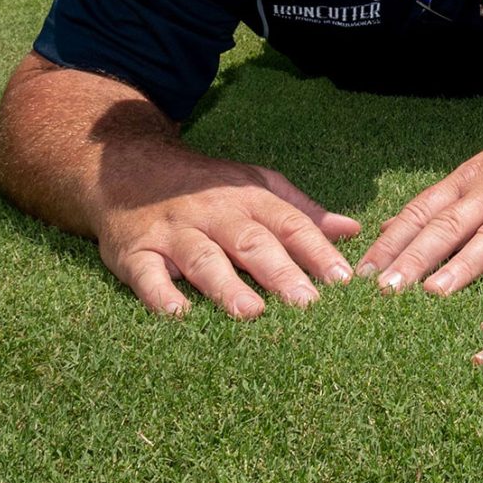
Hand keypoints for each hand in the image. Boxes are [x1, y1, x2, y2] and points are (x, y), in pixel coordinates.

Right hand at [94, 154, 360, 320]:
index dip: (317, 251)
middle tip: (308, 304)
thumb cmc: (206, 186)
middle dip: (281, 273)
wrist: (130, 167)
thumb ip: (302, 211)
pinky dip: (160, 294)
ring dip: (227, 286)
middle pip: (252, 243)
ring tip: (251, 312)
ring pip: (204, 259)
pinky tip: (177, 315)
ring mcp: (175, 232)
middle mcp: (215, 214)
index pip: (291, 225)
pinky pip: (147, 274)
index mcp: (250, 199)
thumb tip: (352, 230)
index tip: (343, 280)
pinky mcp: (136, 252)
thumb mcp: (257, 185)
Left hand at [357, 129, 482, 297]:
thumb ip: (437, 204)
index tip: (364, 274)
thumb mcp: (480, 171)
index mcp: (469, 179)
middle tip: (388, 290)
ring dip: (463, 265)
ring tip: (436, 293)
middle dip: (416, 258)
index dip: (392, 243)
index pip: (421, 212)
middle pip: (449, 225)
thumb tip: (385, 231)